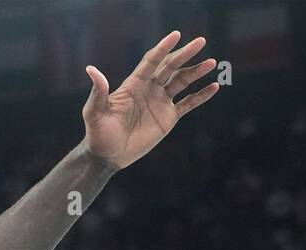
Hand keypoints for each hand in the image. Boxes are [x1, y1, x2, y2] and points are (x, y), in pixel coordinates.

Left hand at [83, 31, 219, 169]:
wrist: (108, 156)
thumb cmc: (98, 134)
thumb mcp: (95, 113)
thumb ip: (97, 92)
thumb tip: (91, 69)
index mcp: (134, 84)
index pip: (151, 62)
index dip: (163, 49)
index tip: (175, 35)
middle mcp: (149, 89)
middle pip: (171, 67)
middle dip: (185, 54)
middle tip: (201, 42)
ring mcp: (160, 102)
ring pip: (182, 82)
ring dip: (196, 72)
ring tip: (211, 62)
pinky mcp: (168, 117)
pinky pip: (188, 103)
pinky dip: (201, 95)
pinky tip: (214, 86)